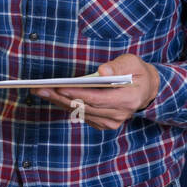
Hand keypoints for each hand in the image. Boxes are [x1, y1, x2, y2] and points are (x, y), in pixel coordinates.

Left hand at [31, 54, 160, 130]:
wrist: (146, 89)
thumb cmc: (136, 72)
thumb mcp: (132, 62)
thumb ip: (118, 66)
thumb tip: (102, 71)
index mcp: (128, 99)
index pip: (98, 99)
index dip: (78, 93)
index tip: (59, 86)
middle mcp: (119, 114)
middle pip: (85, 107)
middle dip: (61, 97)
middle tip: (40, 89)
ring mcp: (111, 121)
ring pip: (80, 112)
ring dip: (59, 102)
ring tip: (40, 91)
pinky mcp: (103, 123)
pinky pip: (81, 115)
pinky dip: (66, 105)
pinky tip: (52, 96)